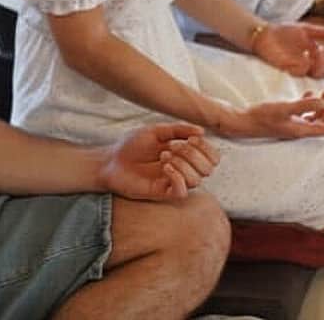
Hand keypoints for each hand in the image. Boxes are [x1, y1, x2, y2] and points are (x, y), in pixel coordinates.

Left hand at [100, 123, 220, 200]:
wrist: (111, 160)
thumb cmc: (132, 146)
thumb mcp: (156, 131)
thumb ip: (178, 129)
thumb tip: (202, 130)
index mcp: (185, 155)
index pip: (212, 157)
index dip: (207, 148)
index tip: (191, 138)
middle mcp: (184, 170)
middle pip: (208, 168)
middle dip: (194, 154)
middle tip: (174, 147)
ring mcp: (174, 182)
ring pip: (197, 180)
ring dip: (183, 164)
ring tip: (164, 156)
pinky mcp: (163, 193)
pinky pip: (182, 191)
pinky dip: (177, 176)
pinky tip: (164, 167)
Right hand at [223, 91, 323, 139]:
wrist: (243, 121)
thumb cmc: (262, 116)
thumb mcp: (284, 108)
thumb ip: (304, 105)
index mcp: (302, 131)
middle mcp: (300, 130)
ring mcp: (293, 125)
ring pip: (315, 118)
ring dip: (322, 106)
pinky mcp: (286, 120)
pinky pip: (304, 114)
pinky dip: (310, 105)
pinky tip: (308, 94)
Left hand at [253, 22, 323, 76]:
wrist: (264, 33)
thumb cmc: (284, 31)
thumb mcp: (308, 29)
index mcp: (316, 56)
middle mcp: (310, 64)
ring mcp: (300, 68)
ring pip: (318, 74)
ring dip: (322, 62)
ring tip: (318, 49)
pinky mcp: (289, 70)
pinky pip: (303, 72)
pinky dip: (308, 63)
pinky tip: (306, 52)